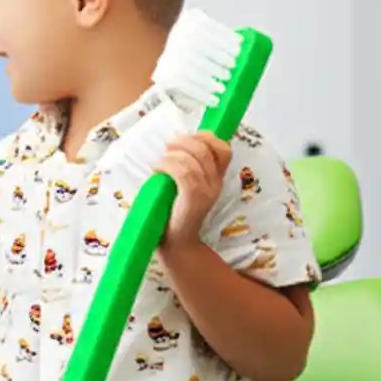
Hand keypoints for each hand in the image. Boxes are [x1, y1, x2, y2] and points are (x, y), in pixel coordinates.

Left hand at [155, 131, 230, 247]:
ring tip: (160, 161)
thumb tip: (174, 143)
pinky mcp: (193, 199)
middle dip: (185, 141)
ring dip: (172, 154)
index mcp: (216, 178)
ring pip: (193, 159)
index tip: (186, 138)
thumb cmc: (175, 212)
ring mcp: (206, 191)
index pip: (223, 149)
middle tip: (168, 146)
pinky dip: (167, 165)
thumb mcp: (186, 187)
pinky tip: (156, 169)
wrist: (177, 244)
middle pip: (206, 149)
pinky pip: (183, 172)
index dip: (206, 137)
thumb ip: (187, 168)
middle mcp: (215, 183)